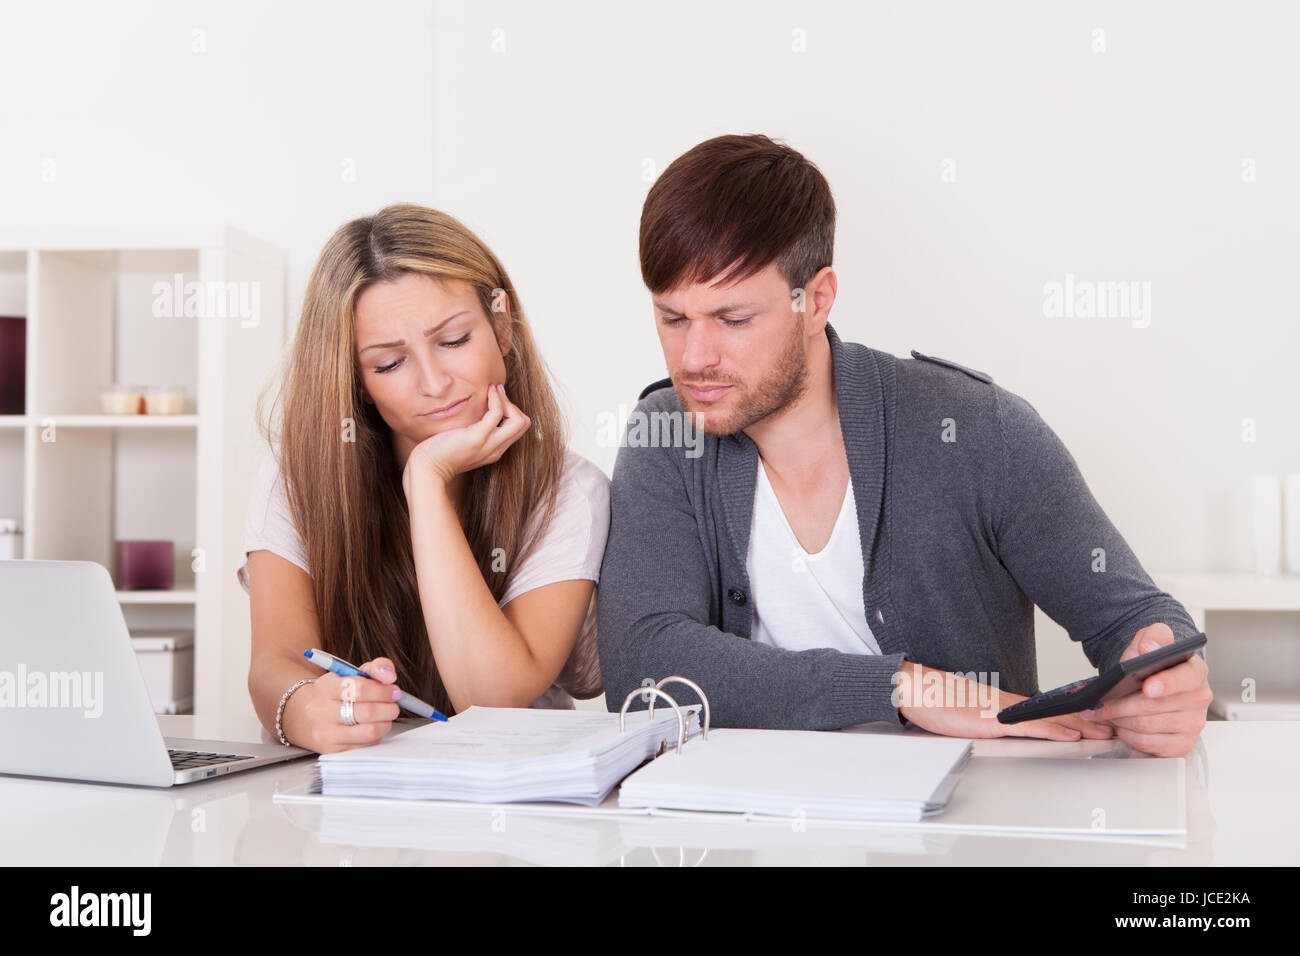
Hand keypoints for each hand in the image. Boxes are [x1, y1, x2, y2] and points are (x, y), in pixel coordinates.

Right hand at [285, 656, 401, 753]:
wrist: (310, 717)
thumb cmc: (338, 695)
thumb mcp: (353, 674)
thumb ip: (376, 668)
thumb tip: (389, 675)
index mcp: (325, 687)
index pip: (358, 687)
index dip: (382, 690)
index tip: (392, 690)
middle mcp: (320, 711)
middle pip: (367, 711)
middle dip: (389, 707)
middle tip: (394, 703)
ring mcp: (325, 733)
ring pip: (369, 731)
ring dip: (386, 722)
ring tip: (386, 715)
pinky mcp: (332, 751)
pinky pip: (365, 745)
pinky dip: (376, 736)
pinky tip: (373, 727)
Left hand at [402, 383, 530, 497]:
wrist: (426, 470)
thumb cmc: (437, 454)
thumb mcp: (460, 441)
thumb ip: (471, 430)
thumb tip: (473, 411)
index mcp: (493, 450)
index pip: (517, 429)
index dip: (511, 411)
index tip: (496, 399)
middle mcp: (495, 449)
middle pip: (524, 424)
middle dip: (513, 405)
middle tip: (496, 395)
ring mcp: (488, 445)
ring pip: (519, 421)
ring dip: (507, 401)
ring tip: (492, 392)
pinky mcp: (477, 438)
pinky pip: (497, 413)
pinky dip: (495, 398)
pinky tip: (486, 392)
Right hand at [895, 660, 1114, 741]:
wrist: (917, 689)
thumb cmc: (937, 701)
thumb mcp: (969, 712)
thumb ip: (990, 721)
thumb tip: (1006, 733)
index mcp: (1005, 704)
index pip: (1047, 710)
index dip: (1075, 715)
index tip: (1097, 718)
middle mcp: (1009, 704)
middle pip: (1057, 712)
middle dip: (1087, 720)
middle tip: (1115, 725)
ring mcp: (1003, 711)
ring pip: (1050, 719)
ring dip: (1080, 726)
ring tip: (1105, 732)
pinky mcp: (993, 720)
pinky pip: (1030, 728)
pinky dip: (1054, 732)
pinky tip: (1071, 736)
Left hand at [1082, 623, 1210, 756]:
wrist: (1153, 680)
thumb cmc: (1154, 662)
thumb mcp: (1152, 640)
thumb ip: (1153, 638)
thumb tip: (1148, 648)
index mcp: (1195, 672)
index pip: (1185, 678)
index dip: (1166, 684)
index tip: (1147, 687)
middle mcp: (1199, 699)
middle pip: (1154, 707)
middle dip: (1120, 705)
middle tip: (1099, 703)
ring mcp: (1193, 724)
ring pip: (1147, 727)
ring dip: (1120, 721)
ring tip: (1104, 713)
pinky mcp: (1182, 744)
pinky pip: (1149, 745)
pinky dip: (1128, 736)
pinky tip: (1119, 726)